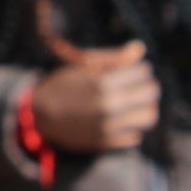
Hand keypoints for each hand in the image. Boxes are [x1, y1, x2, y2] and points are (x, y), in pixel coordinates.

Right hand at [30, 43, 160, 152]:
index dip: (140, 69)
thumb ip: (113, 57)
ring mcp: (110, 127)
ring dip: (145, 107)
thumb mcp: (83, 65)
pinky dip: (132, 126)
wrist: (40, 115)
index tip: (134, 69)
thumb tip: (140, 48)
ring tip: (134, 102)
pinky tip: (122, 118)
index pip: (142, 73)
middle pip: (150, 95)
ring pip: (148, 117)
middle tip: (139, 84)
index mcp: (103, 83)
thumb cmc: (63, 84)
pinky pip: (135, 135)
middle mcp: (110, 106)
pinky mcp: (108, 143)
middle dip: (147, 86)